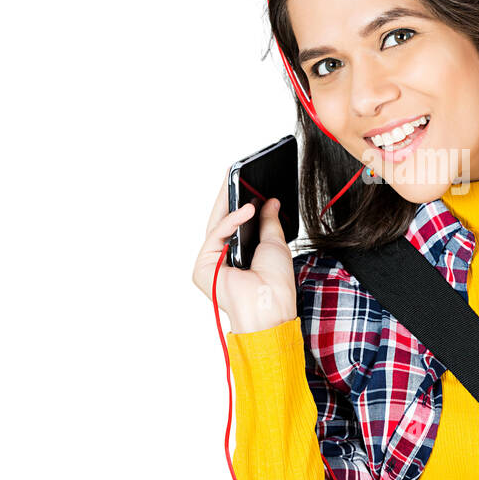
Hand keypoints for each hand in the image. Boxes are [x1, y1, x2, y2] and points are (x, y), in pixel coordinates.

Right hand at [192, 170, 297, 333]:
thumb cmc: (274, 285)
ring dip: (227, 203)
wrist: (270, 307)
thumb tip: (269, 201)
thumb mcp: (275, 244)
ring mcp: (211, 263)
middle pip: (222, 221)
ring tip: (238, 181)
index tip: (246, 182)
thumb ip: (268, 221)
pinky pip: (216, 236)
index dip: (239, 203)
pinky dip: (230, 221)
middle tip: (233, 172)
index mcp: (239, 256)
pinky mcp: (203, 267)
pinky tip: (246, 209)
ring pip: (216, 225)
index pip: (236, 224)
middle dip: (228, 197)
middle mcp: (222, 259)